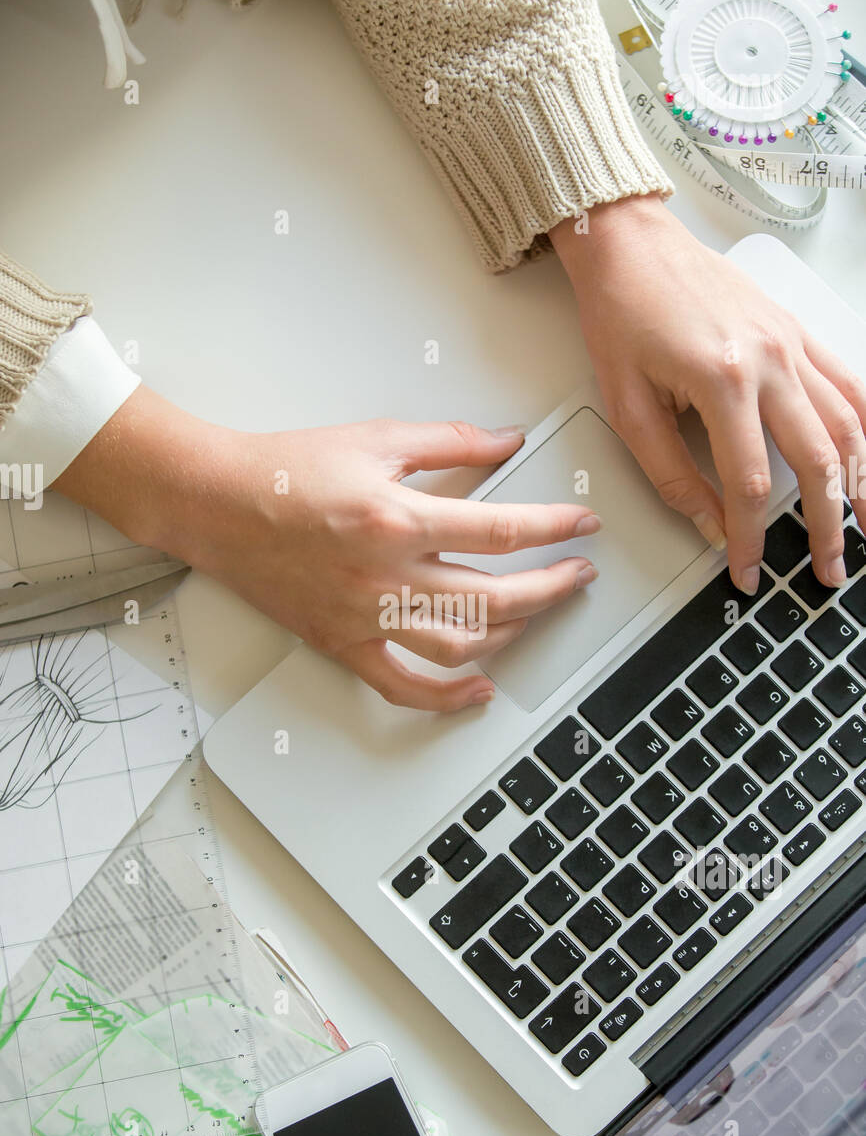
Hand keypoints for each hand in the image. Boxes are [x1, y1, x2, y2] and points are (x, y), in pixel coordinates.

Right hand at [55, 388, 600, 709]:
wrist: (215, 504)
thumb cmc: (285, 469)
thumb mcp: (375, 437)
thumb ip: (450, 441)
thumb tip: (508, 442)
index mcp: (396, 519)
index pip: (499, 531)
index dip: (552, 530)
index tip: (581, 528)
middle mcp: (384, 577)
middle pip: (493, 598)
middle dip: (550, 588)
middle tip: (577, 574)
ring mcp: (364, 618)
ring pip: (460, 646)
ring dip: (512, 633)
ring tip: (536, 612)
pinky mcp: (342, 643)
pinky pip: (402, 686)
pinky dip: (447, 697)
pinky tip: (480, 689)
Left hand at [551, 195, 865, 593]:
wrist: (631, 247)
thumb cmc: (622, 316)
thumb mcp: (626, 405)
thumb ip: (669, 471)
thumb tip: (706, 522)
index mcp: (723, 380)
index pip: (750, 483)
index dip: (752, 536)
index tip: (748, 569)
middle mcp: (770, 361)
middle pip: (817, 461)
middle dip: (827, 525)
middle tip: (828, 568)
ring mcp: (791, 343)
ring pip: (848, 424)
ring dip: (860, 482)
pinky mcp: (797, 332)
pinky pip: (850, 384)